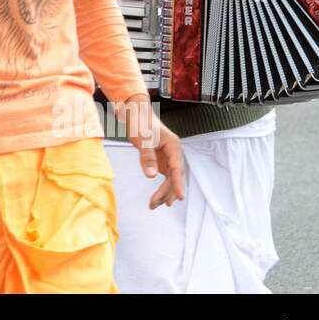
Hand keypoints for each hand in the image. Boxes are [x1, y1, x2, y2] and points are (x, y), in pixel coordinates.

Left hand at [116, 94, 185, 208]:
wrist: (137, 114)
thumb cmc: (141, 123)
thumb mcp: (142, 139)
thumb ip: (147, 157)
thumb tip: (150, 176)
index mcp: (174, 146)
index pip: (177, 169)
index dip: (178, 184)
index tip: (180, 197)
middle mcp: (175, 153)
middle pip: (174, 177)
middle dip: (166, 192)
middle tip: (154, 204)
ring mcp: (170, 158)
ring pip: (171, 179)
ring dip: (164, 193)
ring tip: (154, 205)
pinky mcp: (163, 161)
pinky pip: (166, 177)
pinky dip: (162, 188)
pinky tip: (161, 200)